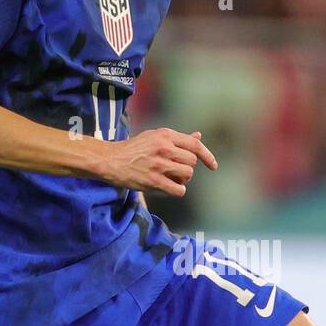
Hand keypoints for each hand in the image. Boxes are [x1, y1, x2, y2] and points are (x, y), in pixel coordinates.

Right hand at [94, 128, 216, 196]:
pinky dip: (177, 190)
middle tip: (175, 170)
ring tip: (170, 177)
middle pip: (192, 162)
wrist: (111, 160)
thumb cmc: (134, 148)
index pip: (195, 146)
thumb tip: (198, 136)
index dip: (208, 156)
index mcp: (166, 135)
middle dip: (187, 168)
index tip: (213, 166)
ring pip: (187, 175)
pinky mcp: (153, 181)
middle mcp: (164, 148)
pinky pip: (178, 189)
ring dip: (182, 179)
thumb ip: (177, 139)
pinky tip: (170, 187)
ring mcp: (159, 165)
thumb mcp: (155, 137)